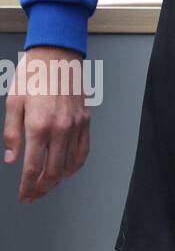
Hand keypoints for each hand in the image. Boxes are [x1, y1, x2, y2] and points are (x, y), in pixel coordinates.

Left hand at [2, 47, 90, 201]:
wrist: (58, 55)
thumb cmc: (34, 75)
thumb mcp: (13, 103)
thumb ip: (11, 134)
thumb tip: (12, 158)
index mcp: (38, 125)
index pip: (32, 167)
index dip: (27, 186)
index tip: (23, 195)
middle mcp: (60, 128)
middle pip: (53, 171)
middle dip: (42, 188)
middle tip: (33, 195)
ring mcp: (76, 125)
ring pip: (70, 164)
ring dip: (59, 179)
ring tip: (47, 186)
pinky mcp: (85, 120)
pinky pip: (84, 149)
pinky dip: (76, 164)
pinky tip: (68, 170)